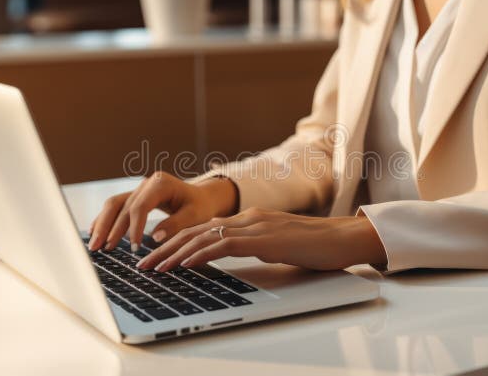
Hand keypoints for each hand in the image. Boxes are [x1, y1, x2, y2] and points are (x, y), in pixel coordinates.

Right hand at [88, 171, 237, 251]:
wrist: (202, 198)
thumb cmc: (200, 206)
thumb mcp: (195, 216)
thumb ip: (176, 225)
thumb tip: (154, 237)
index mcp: (161, 184)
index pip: (140, 206)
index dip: (134, 227)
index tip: (133, 247)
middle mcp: (146, 183)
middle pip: (121, 204)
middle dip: (109, 227)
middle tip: (101, 248)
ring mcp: (139, 189)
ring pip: (114, 205)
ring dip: (103, 225)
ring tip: (96, 246)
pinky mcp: (135, 196)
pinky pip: (116, 207)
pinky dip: (105, 220)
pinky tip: (95, 233)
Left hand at [137, 208, 387, 271]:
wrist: (344, 239)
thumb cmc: (317, 246)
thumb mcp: (279, 245)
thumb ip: (256, 246)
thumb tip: (235, 256)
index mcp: (250, 219)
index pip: (205, 228)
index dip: (177, 241)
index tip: (157, 256)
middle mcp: (248, 219)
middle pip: (196, 230)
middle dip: (165, 247)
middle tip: (143, 264)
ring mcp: (255, 226)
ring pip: (204, 237)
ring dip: (174, 253)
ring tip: (154, 267)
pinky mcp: (264, 239)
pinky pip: (224, 246)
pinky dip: (200, 255)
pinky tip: (185, 265)